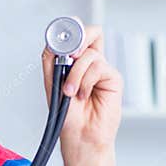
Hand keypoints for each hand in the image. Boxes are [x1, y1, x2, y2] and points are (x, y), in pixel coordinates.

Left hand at [41, 24, 122, 160]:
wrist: (80, 135)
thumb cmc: (67, 115)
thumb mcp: (52, 83)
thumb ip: (52, 61)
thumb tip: (55, 41)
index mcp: (74, 62)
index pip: (75, 36)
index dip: (69, 30)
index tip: (59, 38)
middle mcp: (89, 63)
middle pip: (91, 32)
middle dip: (78, 38)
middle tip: (69, 54)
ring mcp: (102, 69)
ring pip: (88, 54)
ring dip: (74, 74)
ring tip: (70, 92)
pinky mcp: (113, 78)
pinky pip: (98, 67)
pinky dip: (85, 81)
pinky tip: (83, 95)